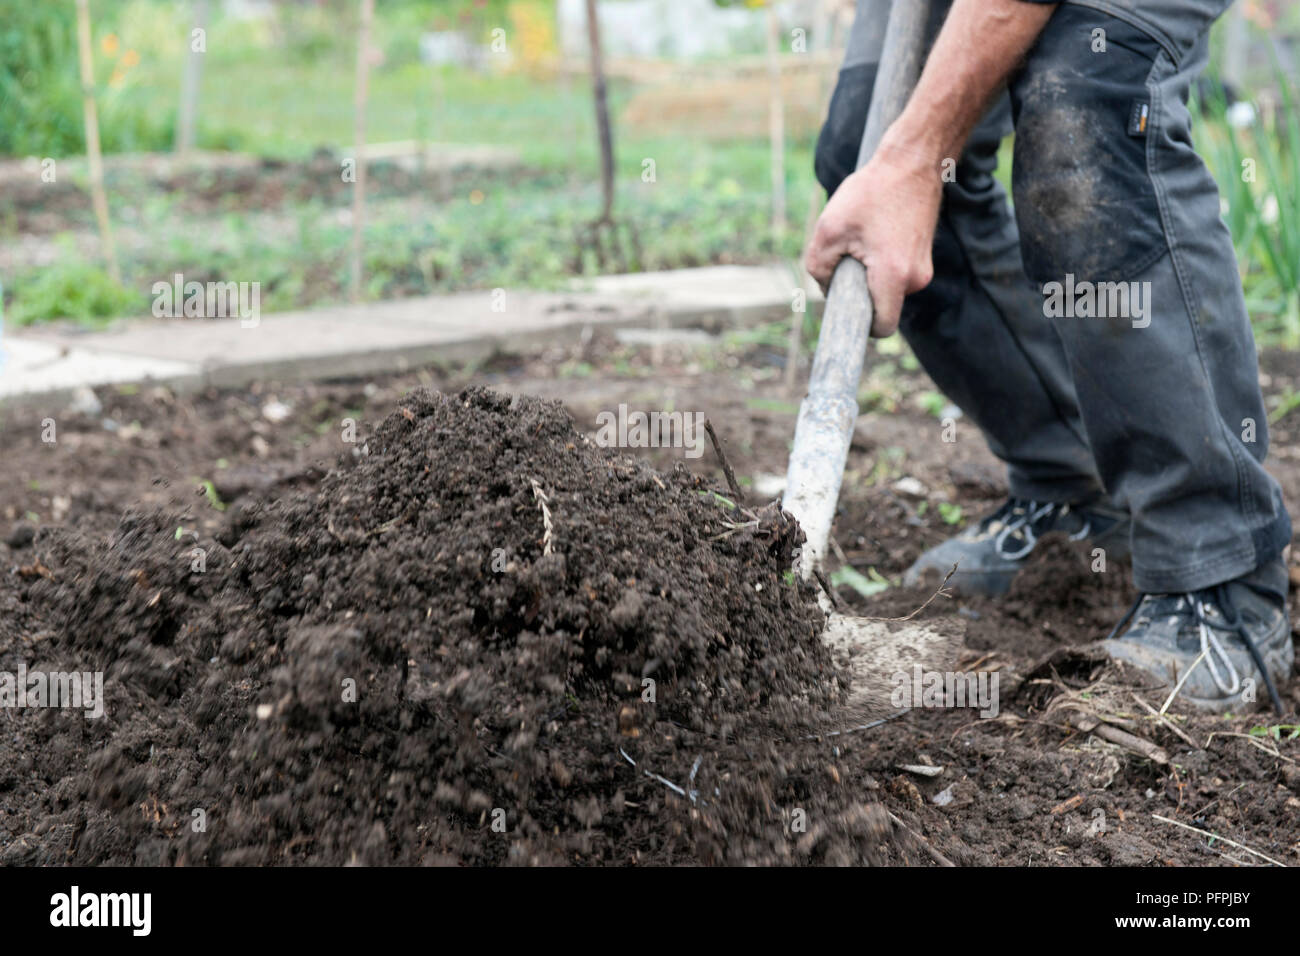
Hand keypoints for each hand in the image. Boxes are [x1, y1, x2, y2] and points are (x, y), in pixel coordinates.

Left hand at [804, 139, 942, 336]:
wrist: (913, 162)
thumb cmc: (871, 192)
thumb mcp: (829, 229)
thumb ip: (819, 268)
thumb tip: (828, 289)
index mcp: (893, 276)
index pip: (881, 327)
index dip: (860, 328)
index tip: (844, 317)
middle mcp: (916, 279)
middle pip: (880, 307)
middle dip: (858, 293)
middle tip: (846, 258)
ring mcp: (923, 269)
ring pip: (886, 290)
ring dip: (868, 276)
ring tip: (862, 239)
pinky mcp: (923, 258)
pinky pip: (894, 276)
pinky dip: (879, 265)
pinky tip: (874, 235)